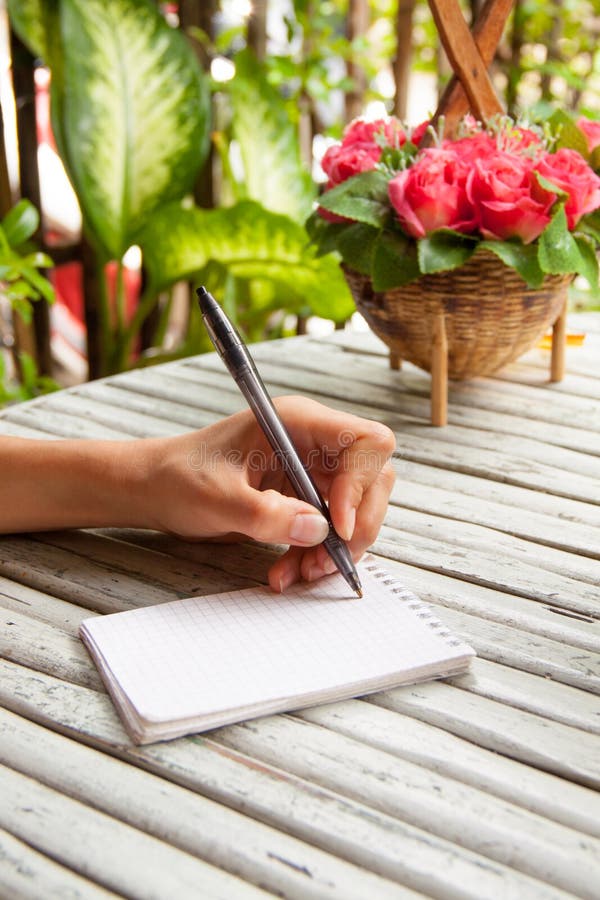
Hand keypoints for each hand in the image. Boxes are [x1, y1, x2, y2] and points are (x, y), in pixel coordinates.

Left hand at [140, 396, 395, 590]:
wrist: (155, 490)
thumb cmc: (179, 477)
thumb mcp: (216, 499)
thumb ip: (265, 515)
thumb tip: (318, 530)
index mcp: (298, 422)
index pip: (366, 442)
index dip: (362, 484)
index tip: (336, 524)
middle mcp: (313, 442)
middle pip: (373, 479)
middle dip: (356, 526)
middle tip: (326, 561)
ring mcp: (312, 470)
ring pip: (355, 510)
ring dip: (337, 548)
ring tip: (301, 573)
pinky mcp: (304, 497)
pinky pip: (330, 528)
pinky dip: (318, 554)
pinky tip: (289, 571)